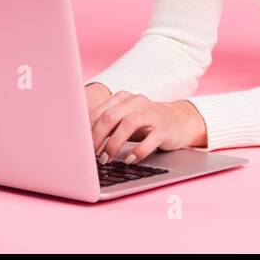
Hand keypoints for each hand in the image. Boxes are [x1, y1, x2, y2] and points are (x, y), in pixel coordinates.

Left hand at [85, 84, 205, 164]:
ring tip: (107, 159)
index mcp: (123, 98)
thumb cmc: (147, 123)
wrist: (181, 121)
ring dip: (114, 143)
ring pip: (129, 124)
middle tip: (91, 156)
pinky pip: (151, 138)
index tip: (79, 147)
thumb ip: (107, 126)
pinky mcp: (165, 128)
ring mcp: (152, 114)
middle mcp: (137, 102)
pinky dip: (139, 150)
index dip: (87, 131)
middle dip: (97, 138)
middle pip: (111, 116)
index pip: (99, 112)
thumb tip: (81, 143)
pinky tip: (130, 160)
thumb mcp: (125, 120)